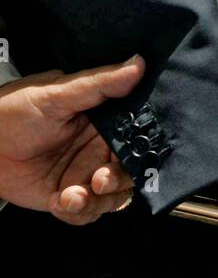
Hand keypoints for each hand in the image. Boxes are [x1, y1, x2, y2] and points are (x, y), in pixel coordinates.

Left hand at [0, 55, 143, 221]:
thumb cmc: (15, 110)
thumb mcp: (58, 93)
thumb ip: (100, 83)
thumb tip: (138, 64)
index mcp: (106, 119)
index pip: (138, 134)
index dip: (141, 148)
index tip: (131, 155)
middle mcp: (100, 147)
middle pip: (131, 170)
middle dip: (119, 181)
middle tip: (99, 180)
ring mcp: (85, 173)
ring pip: (113, 197)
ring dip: (97, 202)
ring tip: (70, 197)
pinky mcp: (69, 197)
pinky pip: (87, 214)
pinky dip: (78, 213)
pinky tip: (59, 202)